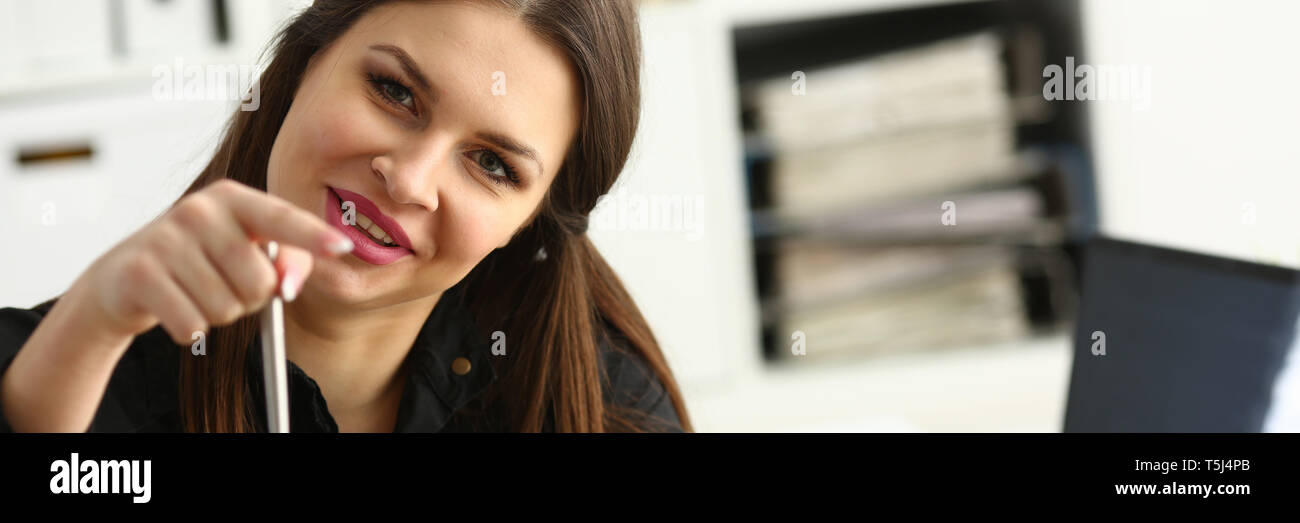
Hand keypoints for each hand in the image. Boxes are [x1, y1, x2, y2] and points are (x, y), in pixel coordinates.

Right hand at [69, 179, 352, 344]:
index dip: (312, 235)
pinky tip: (175, 309)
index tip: (342, 247)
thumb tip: (288, 285)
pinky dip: (191, 329)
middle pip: (260, 282)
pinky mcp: (141, 273)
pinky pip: (193, 325)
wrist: (120, 278)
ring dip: (219, 314)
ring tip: (195, 293)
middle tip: (223, 284)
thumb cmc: (198, 263)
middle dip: (250, 298)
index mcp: (232, 199)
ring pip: (228, 308)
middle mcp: (199, 210)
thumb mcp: (244, 249)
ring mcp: (166, 238)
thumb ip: (286, 261)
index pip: (281, 218)